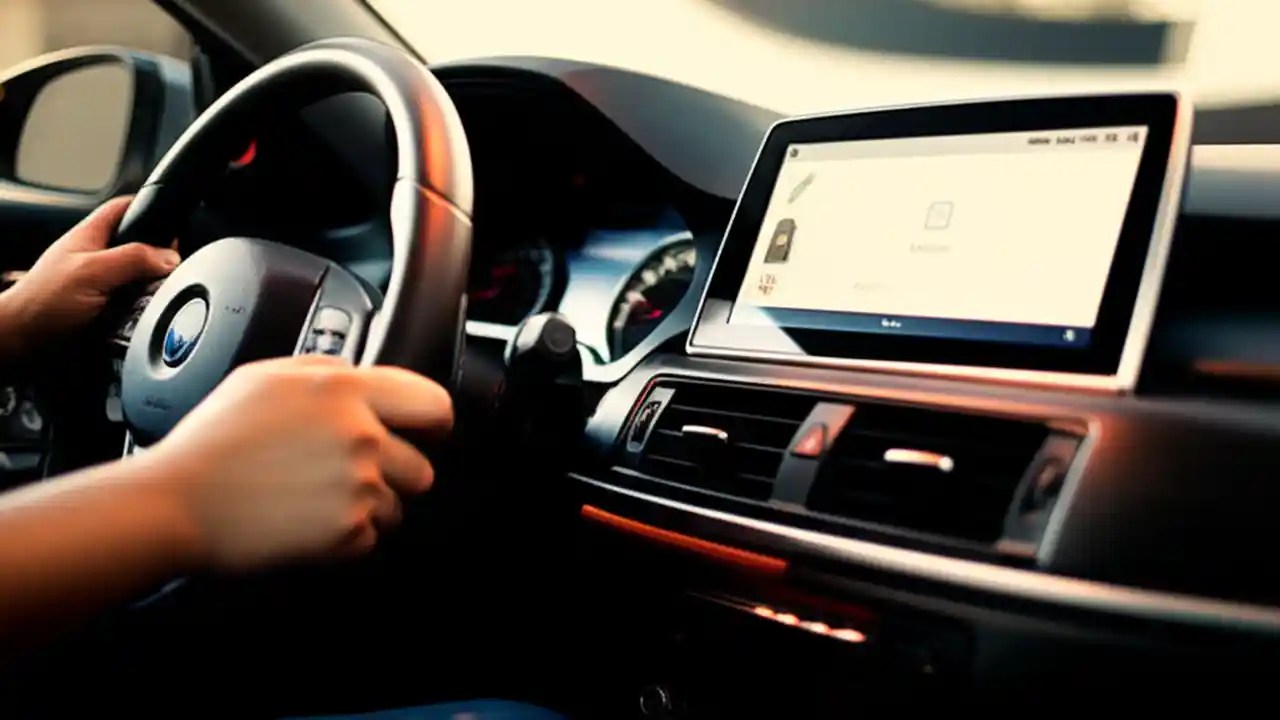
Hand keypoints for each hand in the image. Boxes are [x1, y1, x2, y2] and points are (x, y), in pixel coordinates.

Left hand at [0, 197, 179, 353]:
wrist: (24, 340)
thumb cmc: (42, 301)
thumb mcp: (93, 272)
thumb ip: (133, 259)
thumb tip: (169, 256)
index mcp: (91, 236)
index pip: (124, 208)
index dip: (149, 206)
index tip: (173, 216)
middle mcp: (96, 257)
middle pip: (139, 245)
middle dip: (159, 255)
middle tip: (172, 267)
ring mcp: (100, 282)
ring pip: (139, 277)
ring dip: (152, 287)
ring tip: (158, 295)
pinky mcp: (104, 307)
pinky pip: (134, 302)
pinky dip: (144, 308)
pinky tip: (146, 314)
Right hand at [140, 355, 452, 571]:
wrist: (175, 503)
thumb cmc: (213, 441)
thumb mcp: (265, 376)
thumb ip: (325, 370)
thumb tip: (361, 374)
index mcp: (344, 391)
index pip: (434, 404)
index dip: (433, 422)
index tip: (425, 432)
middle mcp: (361, 436)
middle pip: (422, 467)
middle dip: (395, 474)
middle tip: (352, 475)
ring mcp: (357, 487)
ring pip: (399, 507)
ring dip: (369, 508)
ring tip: (318, 499)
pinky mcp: (346, 533)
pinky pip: (371, 539)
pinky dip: (346, 538)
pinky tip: (307, 521)